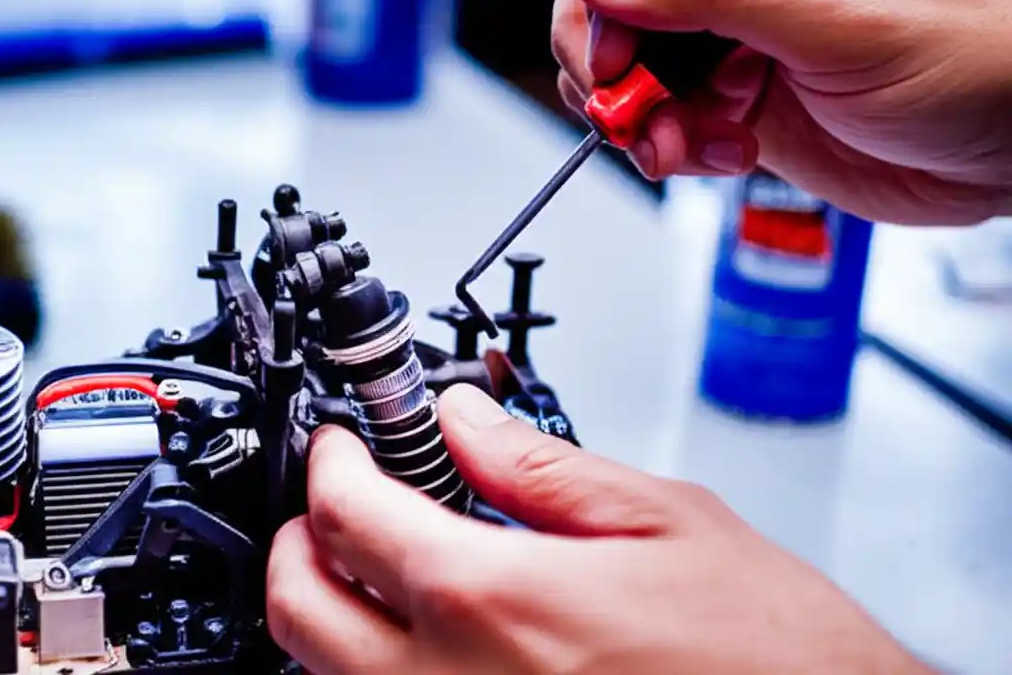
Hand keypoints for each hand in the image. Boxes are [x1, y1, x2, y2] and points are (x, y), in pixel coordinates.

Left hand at [266, 385, 930, 673]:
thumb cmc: (771, 655)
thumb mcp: (666, 521)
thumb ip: (542, 466)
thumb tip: (467, 421)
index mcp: (496, 602)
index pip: (349, 517)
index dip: (331, 465)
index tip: (342, 449)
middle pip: (300, 610)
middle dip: (299, 543)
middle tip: (331, 506)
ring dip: (331, 613)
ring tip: (376, 568)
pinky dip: (378, 671)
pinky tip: (429, 642)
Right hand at [552, 0, 1011, 224]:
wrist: (1006, 147)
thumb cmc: (964, 59)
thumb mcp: (831, 17)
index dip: (599, 7)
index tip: (616, 63)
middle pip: (613, 15)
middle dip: (614, 77)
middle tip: (641, 116)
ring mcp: (732, 45)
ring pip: (632, 78)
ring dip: (643, 125)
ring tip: (694, 145)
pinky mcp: (736, 102)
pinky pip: (665, 124)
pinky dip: (674, 151)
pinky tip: (723, 153)